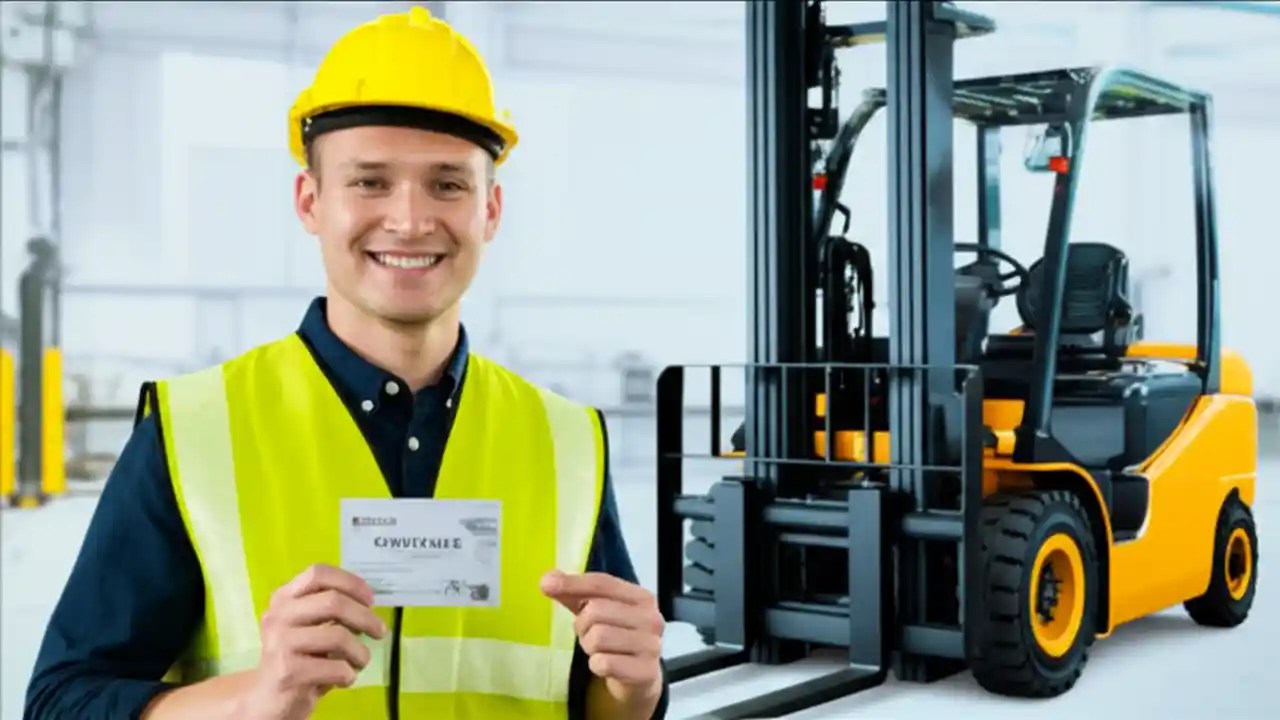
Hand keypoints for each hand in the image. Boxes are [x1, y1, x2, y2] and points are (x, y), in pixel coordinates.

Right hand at [241, 564, 386, 719]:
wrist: (266, 699)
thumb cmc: (298, 658)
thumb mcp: (310, 627)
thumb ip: (331, 610)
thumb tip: (369, 604)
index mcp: (284, 598)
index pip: (319, 573)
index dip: (351, 582)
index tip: (370, 600)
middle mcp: (278, 615)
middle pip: (333, 602)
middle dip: (365, 617)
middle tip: (380, 632)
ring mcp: (280, 643)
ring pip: (338, 636)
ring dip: (360, 652)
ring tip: (361, 662)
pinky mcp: (287, 671)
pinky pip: (335, 667)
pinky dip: (349, 674)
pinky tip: (344, 679)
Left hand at [540, 570, 664, 712]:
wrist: (639, 676)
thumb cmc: (615, 637)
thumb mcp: (596, 611)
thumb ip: (574, 593)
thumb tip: (548, 579)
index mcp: (642, 597)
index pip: (602, 583)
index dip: (573, 583)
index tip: (546, 585)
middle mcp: (652, 619)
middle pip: (596, 610)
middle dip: (583, 626)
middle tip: (590, 634)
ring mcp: (652, 647)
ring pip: (598, 638)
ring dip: (589, 647)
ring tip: (600, 650)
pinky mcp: (645, 672)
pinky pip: (603, 663)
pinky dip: (597, 666)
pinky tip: (607, 666)